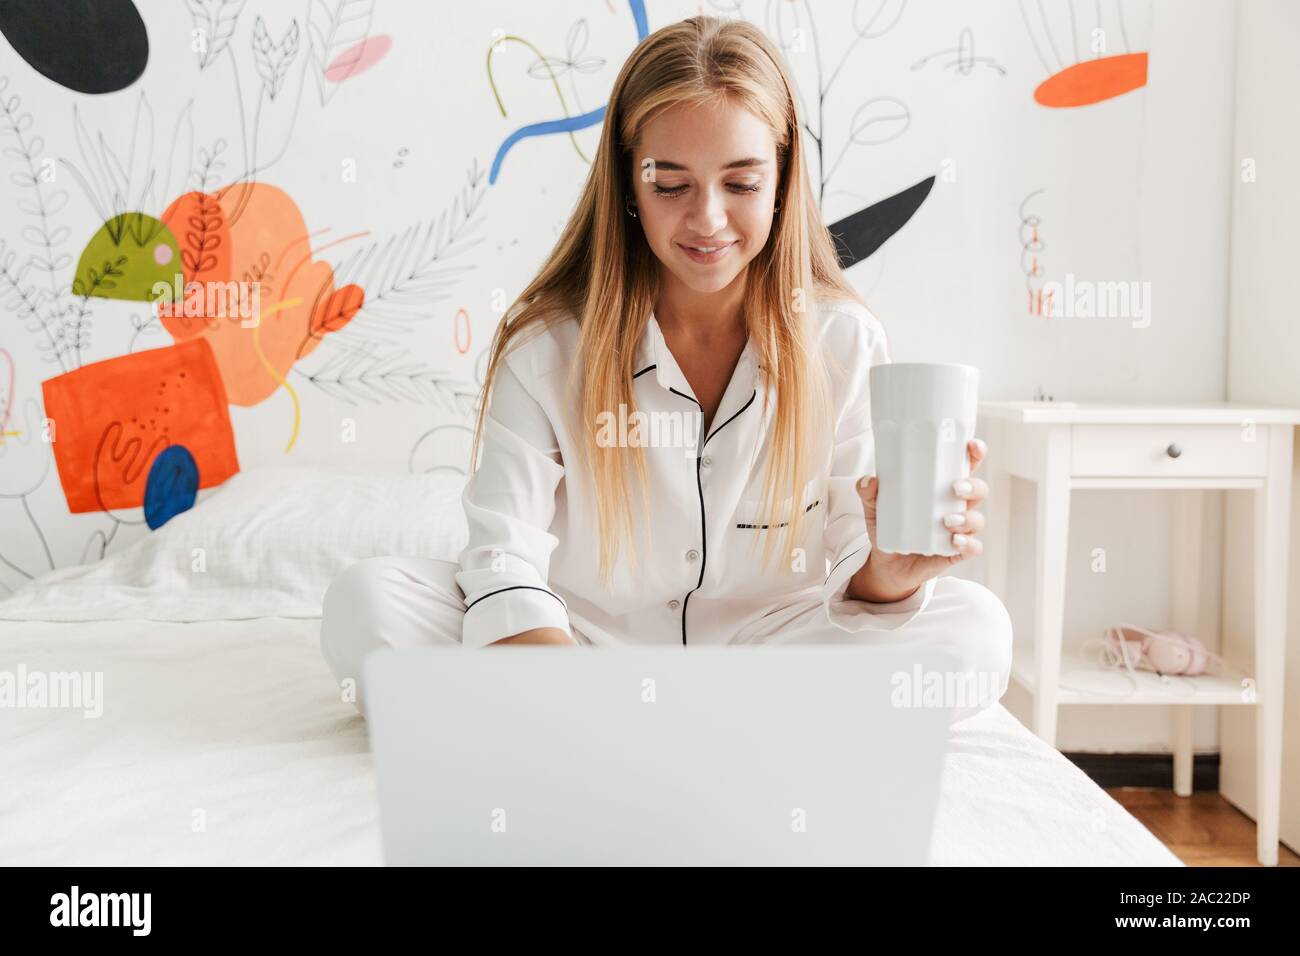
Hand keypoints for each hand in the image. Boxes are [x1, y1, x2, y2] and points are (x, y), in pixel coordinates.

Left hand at [848, 438, 988, 603]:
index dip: (974, 453)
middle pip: (978, 490)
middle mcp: (954, 506)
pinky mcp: (955, 552)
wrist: (886, 564)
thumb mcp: (874, 507)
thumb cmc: (887, 527)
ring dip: (967, 518)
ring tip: (946, 521)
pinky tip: (956, 541)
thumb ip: (869, 492)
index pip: (964, 465)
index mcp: (940, 487)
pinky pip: (973, 547)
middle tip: (954, 488)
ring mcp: (958, 529)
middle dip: (973, 486)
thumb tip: (870, 480)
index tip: (971, 445)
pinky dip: (969, 544)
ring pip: (977, 519)